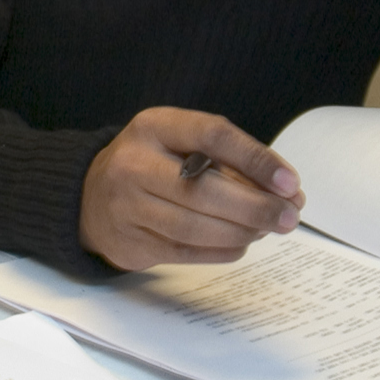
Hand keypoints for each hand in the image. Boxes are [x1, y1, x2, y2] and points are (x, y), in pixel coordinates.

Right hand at [79, 107, 302, 271]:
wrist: (89, 196)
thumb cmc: (151, 165)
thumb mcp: (180, 142)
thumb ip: (229, 160)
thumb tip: (286, 193)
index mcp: (152, 127)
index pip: (211, 136)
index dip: (256, 159)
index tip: (289, 182)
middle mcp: (133, 164)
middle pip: (203, 189)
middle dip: (255, 206)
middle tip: (289, 216)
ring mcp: (126, 206)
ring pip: (195, 227)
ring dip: (242, 231)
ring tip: (268, 229)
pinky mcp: (129, 243)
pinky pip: (186, 252)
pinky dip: (222, 250)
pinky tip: (241, 242)